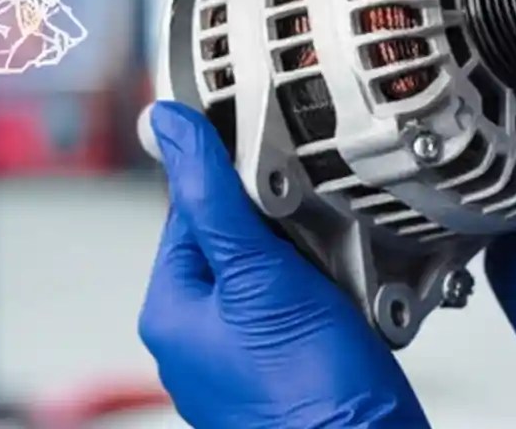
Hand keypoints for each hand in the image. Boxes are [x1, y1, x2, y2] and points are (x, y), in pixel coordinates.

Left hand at [139, 102, 428, 428]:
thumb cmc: (309, 390)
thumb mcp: (257, 271)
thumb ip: (212, 193)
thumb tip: (168, 126)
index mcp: (170, 312)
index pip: (189, 212)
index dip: (235, 186)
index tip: (274, 174)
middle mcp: (196, 340)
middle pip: (236, 243)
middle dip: (282, 232)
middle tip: (312, 244)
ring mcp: (238, 360)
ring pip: (274, 277)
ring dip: (311, 266)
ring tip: (333, 283)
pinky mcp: (283, 373)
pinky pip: (301, 312)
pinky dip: (328, 299)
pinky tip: (346, 309)